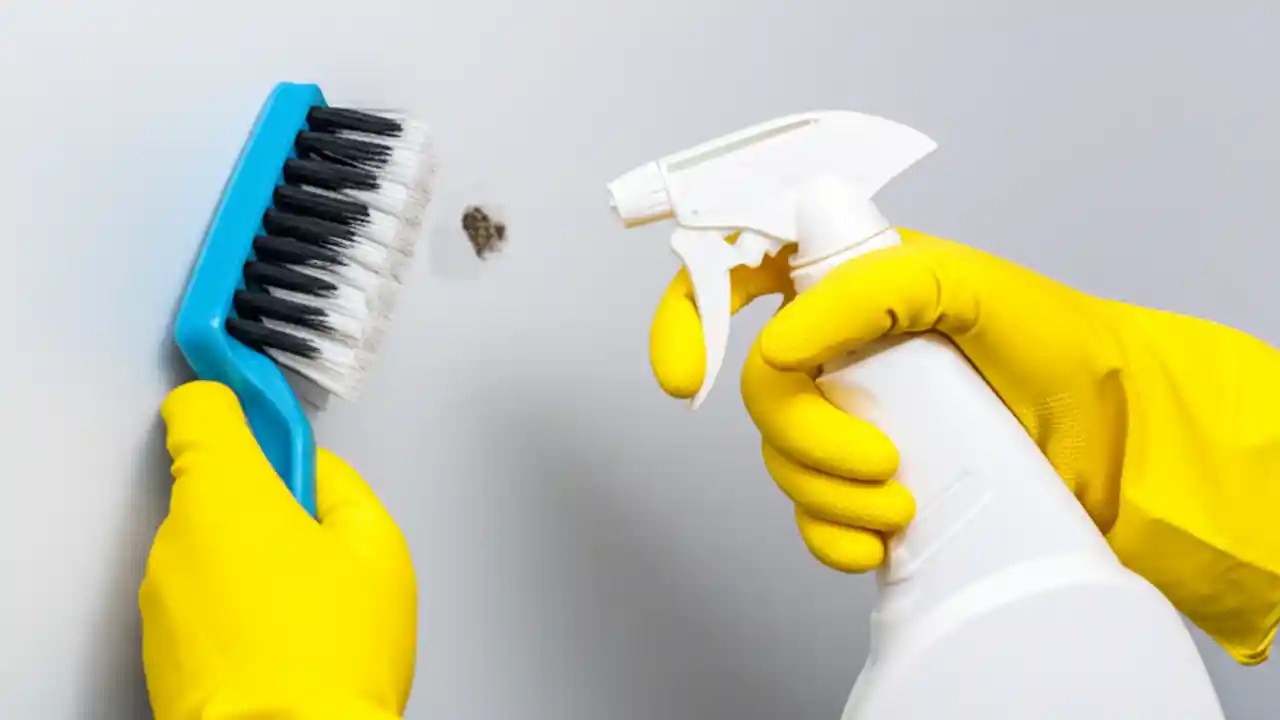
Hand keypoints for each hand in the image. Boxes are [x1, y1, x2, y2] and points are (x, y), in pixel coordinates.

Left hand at [140, 381, 416, 718]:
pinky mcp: (159, 642)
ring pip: (210, 541)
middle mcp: (179, 535)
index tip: (257, 396)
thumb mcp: (376, 547)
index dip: (235, 397)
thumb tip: (319, 476)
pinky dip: (236, 601)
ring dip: (252, 552)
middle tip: (316, 530)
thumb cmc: (330, 661)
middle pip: (215, 480)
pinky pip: (200, 594)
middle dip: (264, 493)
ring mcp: (163, 592)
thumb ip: (341, 487)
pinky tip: (282, 632)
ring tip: (307, 599)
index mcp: (229, 493)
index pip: (201, 407)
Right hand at [650, 228, 1279, 664]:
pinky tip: (880, 539)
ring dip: (832, 492)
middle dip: (805, 438)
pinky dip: (835, 536)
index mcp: (848, 285)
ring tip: (907, 499)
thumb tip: (779, 339)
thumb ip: (867, 289)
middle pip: (758, 395)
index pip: (736, 279)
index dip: (688, 320)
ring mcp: (852, 421)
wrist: (1114, 438)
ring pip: (781, 462)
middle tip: (882, 457)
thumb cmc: (1055, 344)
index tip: (683, 377)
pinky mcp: (868, 485)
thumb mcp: (967, 286)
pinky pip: (813, 519)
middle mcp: (839, 352)